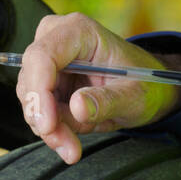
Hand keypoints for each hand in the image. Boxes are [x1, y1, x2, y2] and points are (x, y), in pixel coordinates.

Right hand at [15, 13, 180, 164]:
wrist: (148, 88)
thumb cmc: (146, 83)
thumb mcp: (135, 95)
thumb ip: (108, 100)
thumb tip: (77, 107)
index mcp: (79, 31)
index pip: (43, 57)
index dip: (39, 92)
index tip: (47, 125)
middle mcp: (56, 39)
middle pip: (32, 81)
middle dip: (46, 119)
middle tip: (67, 147)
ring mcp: (48, 61)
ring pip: (32, 100)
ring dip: (50, 129)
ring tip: (73, 148)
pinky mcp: (46, 82)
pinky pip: (39, 110)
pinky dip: (53, 129)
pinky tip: (70, 143)